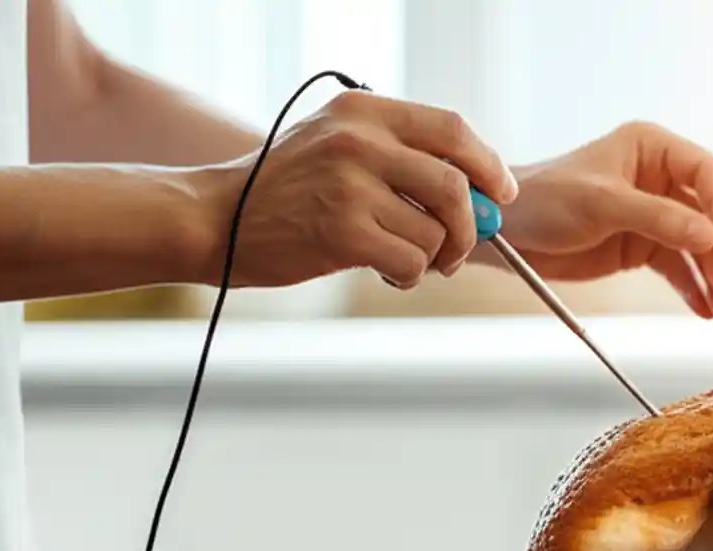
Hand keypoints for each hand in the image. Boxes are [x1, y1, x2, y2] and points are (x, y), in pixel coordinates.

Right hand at [194, 90, 516, 289]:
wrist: (212, 219)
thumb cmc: (284, 190)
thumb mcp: (335, 145)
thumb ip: (398, 157)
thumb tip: (479, 195)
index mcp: (363, 112)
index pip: (451, 129)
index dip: (487, 164)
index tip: (501, 194)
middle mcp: (358, 141)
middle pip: (455, 186)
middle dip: (470, 226)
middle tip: (458, 249)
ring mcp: (350, 186)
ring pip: (435, 232)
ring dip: (433, 259)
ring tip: (406, 262)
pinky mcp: (342, 232)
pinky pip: (411, 262)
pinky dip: (409, 276)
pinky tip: (385, 273)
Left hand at [489, 122, 712, 319]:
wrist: (508, 232)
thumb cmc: (545, 199)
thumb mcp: (601, 204)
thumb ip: (658, 219)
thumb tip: (711, 238)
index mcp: (652, 149)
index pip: (706, 174)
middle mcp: (659, 179)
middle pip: (709, 216)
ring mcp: (655, 215)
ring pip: (698, 247)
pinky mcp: (643, 247)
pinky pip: (678, 269)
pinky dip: (693, 290)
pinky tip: (708, 311)